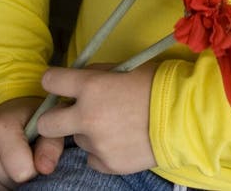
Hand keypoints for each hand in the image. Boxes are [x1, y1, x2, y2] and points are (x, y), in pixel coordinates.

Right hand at [0, 97, 64, 189]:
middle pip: (9, 182)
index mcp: (1, 127)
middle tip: (26, 154)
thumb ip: (51, 144)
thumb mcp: (47, 124)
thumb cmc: (31, 116)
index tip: (37, 152)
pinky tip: (3, 164)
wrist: (7, 110)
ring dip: (10, 180)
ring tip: (15, 158)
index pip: (22, 171)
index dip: (35, 167)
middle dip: (22, 174)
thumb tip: (46, 169)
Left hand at [37, 63, 155, 173]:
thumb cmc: (157, 84)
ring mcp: (97, 144)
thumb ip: (97, 74)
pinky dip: (102, 150)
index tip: (56, 82)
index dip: (53, 81)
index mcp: (92, 87)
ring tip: (116, 124)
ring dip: (88, 132)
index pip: (51, 81)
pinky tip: (121, 139)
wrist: (184, 116)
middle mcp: (88, 117)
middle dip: (53, 118)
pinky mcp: (107, 164)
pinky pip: (93, 157)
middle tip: (70, 114)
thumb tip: (78, 77)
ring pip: (78, 139)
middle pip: (47, 123)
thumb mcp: (126, 67)